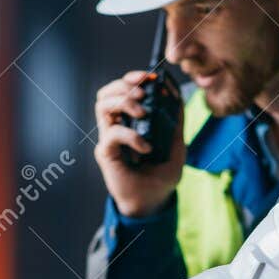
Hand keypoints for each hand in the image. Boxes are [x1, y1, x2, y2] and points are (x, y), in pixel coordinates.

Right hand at [93, 69, 183, 216]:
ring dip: (123, 102)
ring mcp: (109, 138)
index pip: (124, 90)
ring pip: (102, 105)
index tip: (153, 77)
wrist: (153, 201)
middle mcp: (117, 126)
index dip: (135, 78)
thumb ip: (176, 121)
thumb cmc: (161, 175)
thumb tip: (176, 94)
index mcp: (130, 121)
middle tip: (143, 92)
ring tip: (142, 112)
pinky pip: (113, 134)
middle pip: (107, 92)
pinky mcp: (106, 152)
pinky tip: (146, 147)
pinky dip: (131, 136)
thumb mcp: (176, 144)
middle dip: (125, 85)